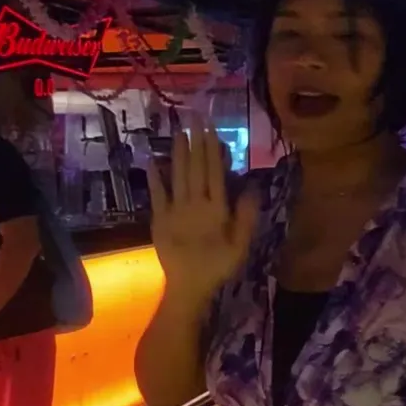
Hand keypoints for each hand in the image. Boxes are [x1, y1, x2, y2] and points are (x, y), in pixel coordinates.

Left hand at [146, 119, 257, 304]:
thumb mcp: (241, 245)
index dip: (212, 148)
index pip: (214, 171)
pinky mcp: (159, 219)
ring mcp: (175, 210)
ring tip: (178, 131)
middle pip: (195, 167)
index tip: (210, 128)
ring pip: (177, 175)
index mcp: (216, 208)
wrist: (188, 286)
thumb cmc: (218, 266)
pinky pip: (157, 194)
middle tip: (194, 118)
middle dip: (196, 142)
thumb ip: (246, 216)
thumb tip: (252, 186)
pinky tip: (153, 160)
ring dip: (178, 152)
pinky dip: (155, 177)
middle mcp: (195, 203)